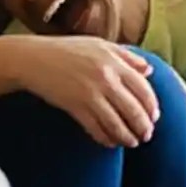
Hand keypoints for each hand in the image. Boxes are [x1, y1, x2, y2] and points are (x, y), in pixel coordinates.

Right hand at [14, 36, 160, 147]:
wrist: (31, 58)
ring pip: (118, 124)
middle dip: (144, 127)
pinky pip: (97, 129)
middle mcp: (105, 78)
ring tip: (131, 142)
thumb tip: (149, 71)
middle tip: (146, 135)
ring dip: (128, 137)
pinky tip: (110, 142)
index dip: (152, 107)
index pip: (144, 89)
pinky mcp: (75, 107)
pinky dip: (106, 139)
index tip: (154, 117)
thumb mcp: (97, 44)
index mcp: (113, 61)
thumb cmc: (64, 49)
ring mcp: (90, 94)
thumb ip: (126, 56)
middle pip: (135, 111)